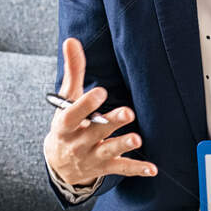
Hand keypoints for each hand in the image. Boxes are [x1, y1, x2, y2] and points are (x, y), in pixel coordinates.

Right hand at [44, 37, 157, 185]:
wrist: (59, 163)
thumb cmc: (67, 124)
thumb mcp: (66, 99)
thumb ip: (73, 71)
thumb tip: (71, 40)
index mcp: (65, 124)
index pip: (72, 114)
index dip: (85, 104)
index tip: (101, 91)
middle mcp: (77, 142)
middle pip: (95, 131)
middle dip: (111, 122)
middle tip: (128, 112)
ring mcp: (91, 156)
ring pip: (108, 151)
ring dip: (123, 144)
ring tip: (137, 139)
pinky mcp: (104, 167)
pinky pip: (120, 168)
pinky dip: (136, 169)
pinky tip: (151, 169)